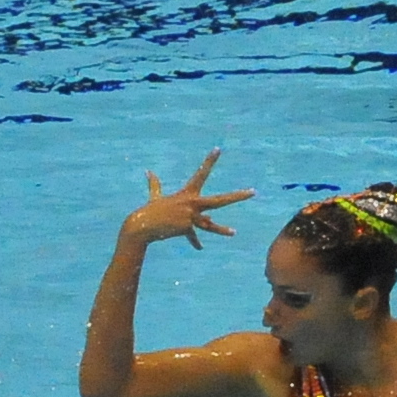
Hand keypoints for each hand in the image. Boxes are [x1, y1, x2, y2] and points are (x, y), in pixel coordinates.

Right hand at [120, 149, 254, 249]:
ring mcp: (190, 216)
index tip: (218, 149)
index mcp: (187, 193)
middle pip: (219, 200)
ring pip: (210, 225)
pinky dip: (195, 242)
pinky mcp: (186, 228)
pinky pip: (194, 237)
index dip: (209, 161)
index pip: (201, 173)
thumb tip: (147, 171)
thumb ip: (154, 184)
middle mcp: (192, 203)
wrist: (143, 226)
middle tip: (253, 192)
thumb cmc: (150, 211)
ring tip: (234, 233)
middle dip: (237, 196)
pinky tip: (200, 248)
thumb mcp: (155, 196)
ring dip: (222, 230)